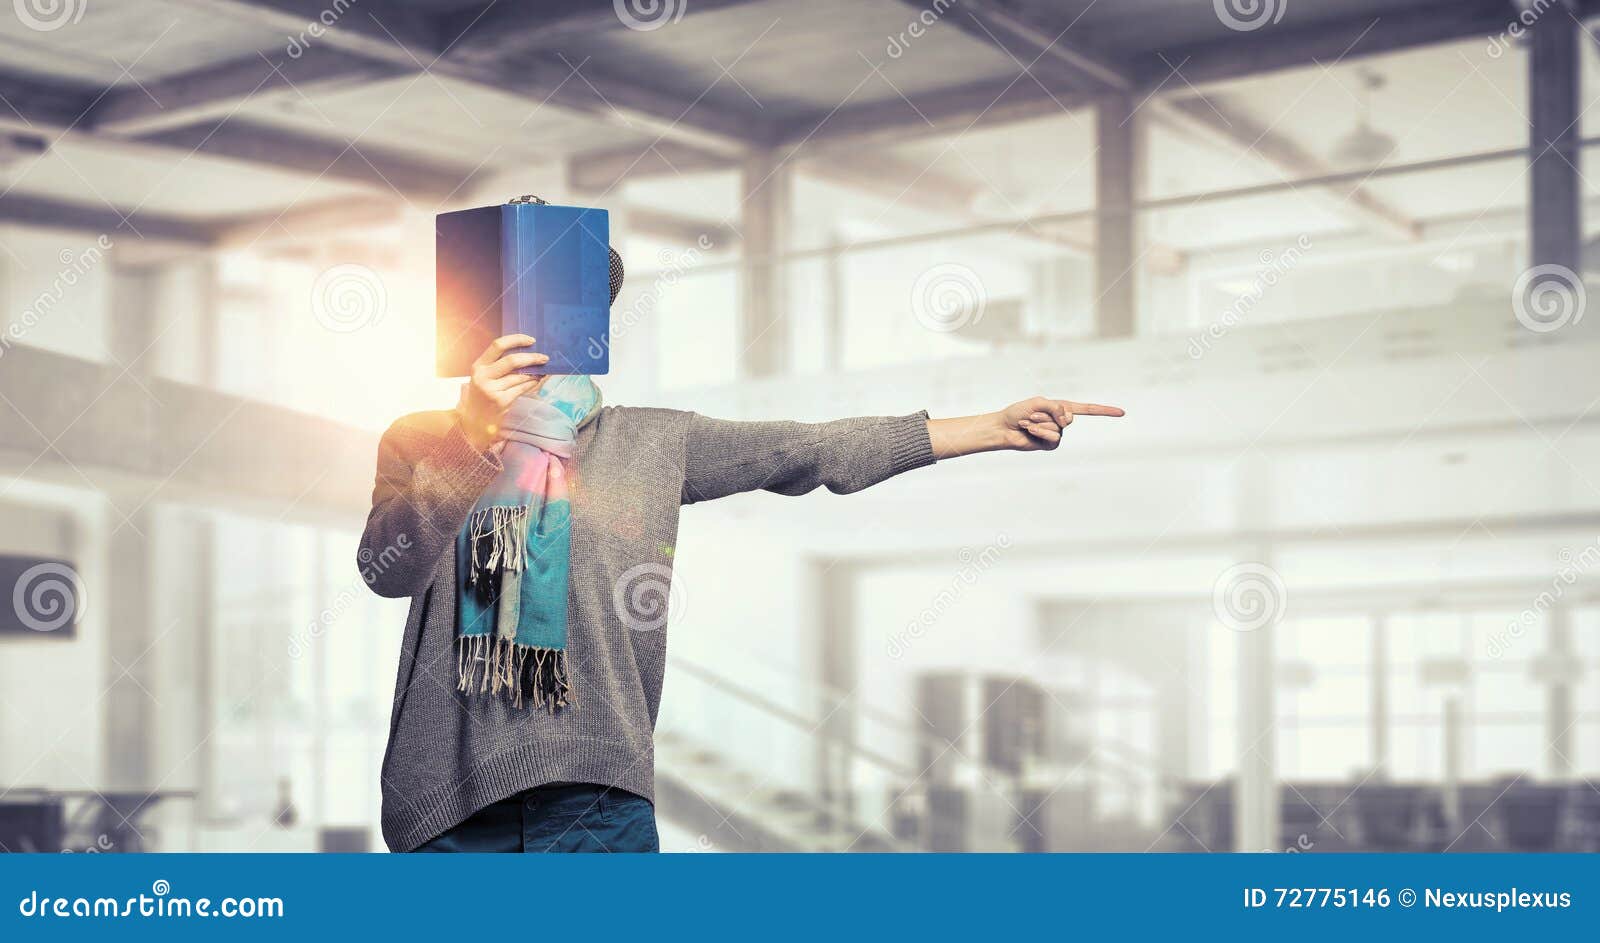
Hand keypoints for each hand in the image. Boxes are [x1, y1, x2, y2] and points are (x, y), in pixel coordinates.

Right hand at [456, 334, 549, 451]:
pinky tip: (537, 381)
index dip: (517, 340)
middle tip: (544, 358)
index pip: (498, 345)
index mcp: (478, 366)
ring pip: (520, 376)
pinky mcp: (501, 402)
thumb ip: (499, 365)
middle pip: (512, 361)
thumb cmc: (482, 395)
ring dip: (535, 373)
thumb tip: (527, 352)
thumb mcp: (484, 377)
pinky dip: (532, 383)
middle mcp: (483, 376)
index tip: (531, 340)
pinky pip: (522, 388)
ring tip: (542, 371)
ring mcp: (492, 390)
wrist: (473, 422)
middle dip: (532, 358)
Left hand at [999, 396, 1123, 450]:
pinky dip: (1040, 432)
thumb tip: (1066, 421)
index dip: (1105, 411)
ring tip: (1028, 423)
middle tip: (1032, 415)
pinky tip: (1030, 431)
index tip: (1122, 413)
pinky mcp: (1051, 445)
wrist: (1005, 428)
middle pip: (1067, 417)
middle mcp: (1062, 421)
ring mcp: (1058, 434)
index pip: (1088, 409)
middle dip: (1047, 415)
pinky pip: (1052, 438)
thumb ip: (1055, 408)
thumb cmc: (1018, 413)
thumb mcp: (1038, 403)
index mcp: (1062, 408)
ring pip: (1057, 428)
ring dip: (1040, 423)